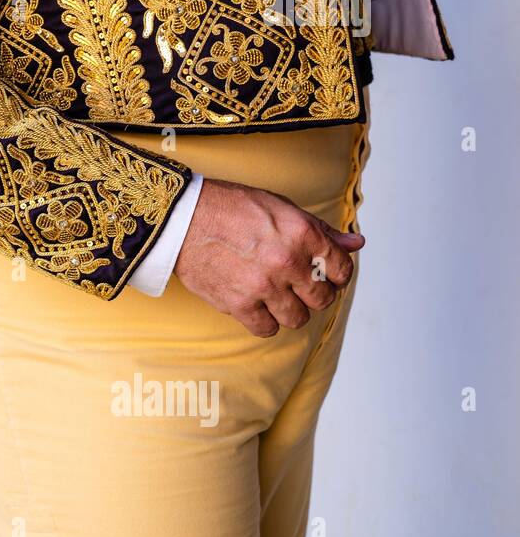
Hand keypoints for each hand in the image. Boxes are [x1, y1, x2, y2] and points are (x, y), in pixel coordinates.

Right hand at [173, 178, 363, 337]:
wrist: (181, 219)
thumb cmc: (228, 208)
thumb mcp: (280, 208)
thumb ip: (320, 230)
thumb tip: (356, 244)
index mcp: (302, 233)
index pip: (341, 269)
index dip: (336, 274)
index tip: (325, 274)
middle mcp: (287, 262)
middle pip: (323, 298)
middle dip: (315, 293)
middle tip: (299, 286)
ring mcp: (263, 286)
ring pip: (298, 318)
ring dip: (291, 310)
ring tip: (276, 296)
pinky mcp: (239, 304)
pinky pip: (267, 328)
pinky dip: (265, 321)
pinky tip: (257, 306)